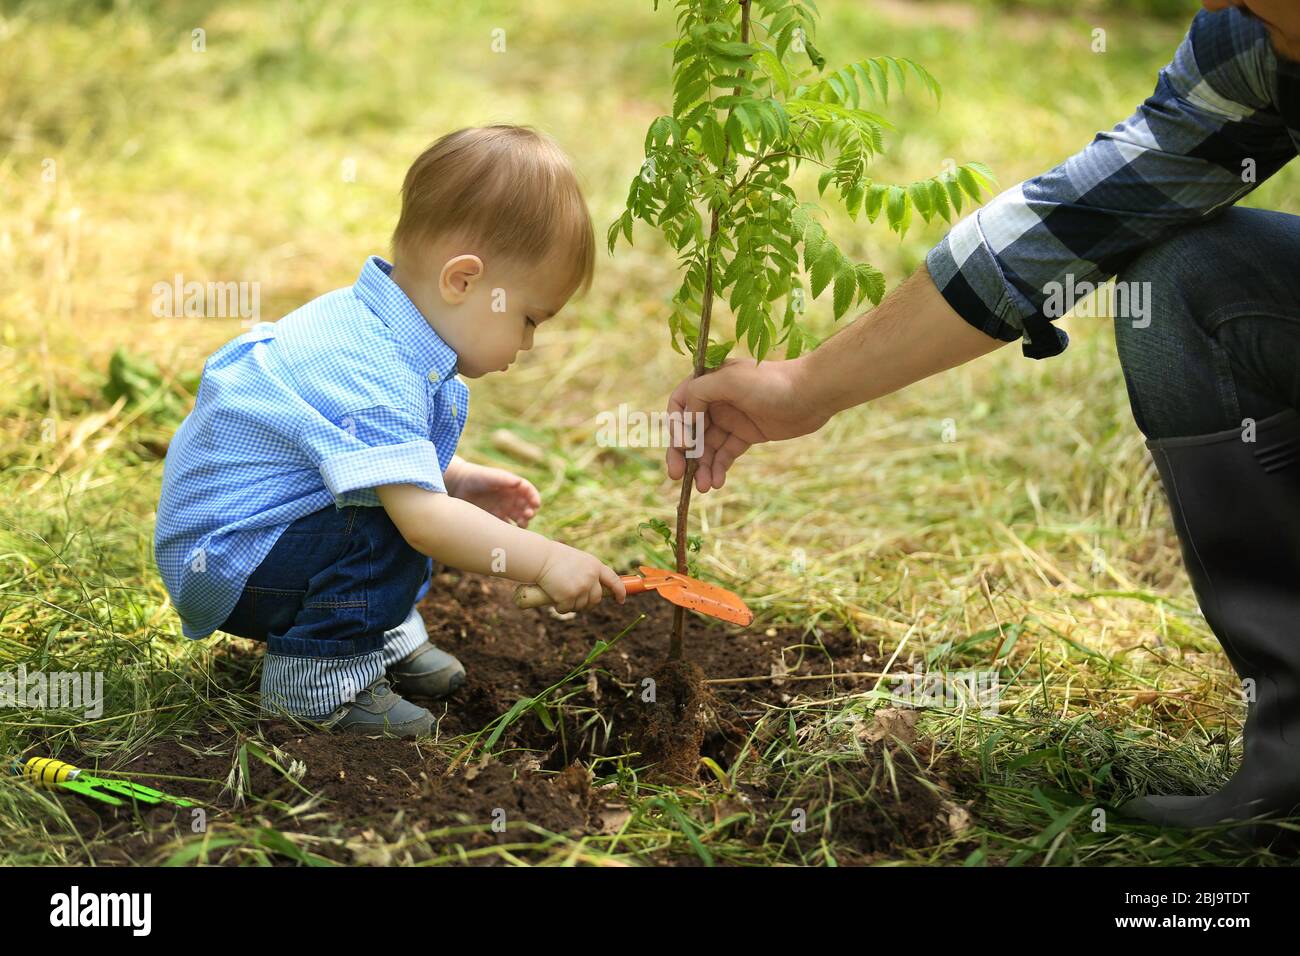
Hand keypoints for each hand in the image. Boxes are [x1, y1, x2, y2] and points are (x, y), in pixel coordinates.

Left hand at [448, 461, 540, 525]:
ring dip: (523, 522)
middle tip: (528, 516)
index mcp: (512, 486)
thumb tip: (519, 483)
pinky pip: (506, 527)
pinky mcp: (494, 519)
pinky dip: (510, 532)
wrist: (457, 485)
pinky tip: (510, 534)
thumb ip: (504, 479)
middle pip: (526, 507)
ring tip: (521, 525)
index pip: (529, 492)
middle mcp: (510, 498)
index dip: (535, 497)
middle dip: (530, 512)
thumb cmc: (475, 477)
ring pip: (519, 518)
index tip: (536, 504)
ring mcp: (503, 509)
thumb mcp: (490, 476)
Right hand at [534, 542, 626, 612]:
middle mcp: (591, 577)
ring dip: (572, 604)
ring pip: (581, 605)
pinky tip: (554, 598)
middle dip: (588, 602)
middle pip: (596, 598)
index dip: (620, 592)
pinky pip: (567, 609)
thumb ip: (588, 572)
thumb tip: (594, 589)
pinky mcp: (569, 596)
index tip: (620, 600)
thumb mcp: (579, 560)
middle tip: (575, 600)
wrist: (540, 558)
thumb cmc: (555, 557)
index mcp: (595, 566)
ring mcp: (581, 587)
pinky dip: (560, 607)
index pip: (614, 581)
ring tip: (560, 594)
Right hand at [666, 355, 830, 492]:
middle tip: (677, 476)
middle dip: (682, 454)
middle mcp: (717, 400)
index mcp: (710, 381)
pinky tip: (717, 482)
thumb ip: (700, 392)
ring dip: (702, 467)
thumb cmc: (772, 382)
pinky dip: (719, 468)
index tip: (684, 446)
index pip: (680, 404)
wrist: (812, 393)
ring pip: (707, 447)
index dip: (677, 426)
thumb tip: (684, 417)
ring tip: (703, 487)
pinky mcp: (747, 435)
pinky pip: (726, 454)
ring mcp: (732, 419)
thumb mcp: (731, 380)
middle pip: (690, 430)